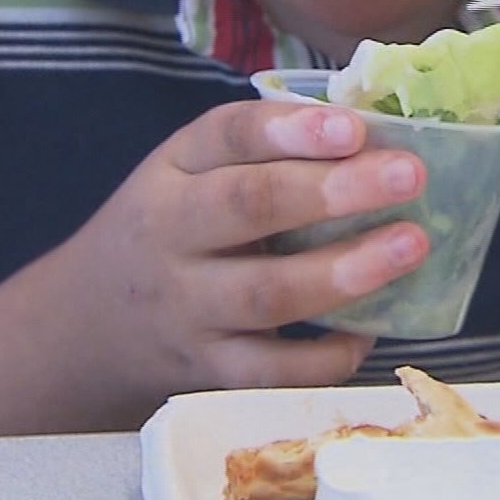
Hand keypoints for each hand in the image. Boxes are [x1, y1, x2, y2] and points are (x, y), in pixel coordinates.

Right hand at [61, 100, 428, 412]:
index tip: (353, 126)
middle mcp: (171, 235)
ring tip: (410, 245)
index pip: (224, 136)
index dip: (290, 130)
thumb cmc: (168, 232)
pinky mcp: (205, 372)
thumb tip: (375, 132)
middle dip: (332, 191)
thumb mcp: (186, 174)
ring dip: (344, 270)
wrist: (88, 327)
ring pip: (266, 294)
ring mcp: (186, 309)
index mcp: (172, 172)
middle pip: (248, 208)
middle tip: (409, 175)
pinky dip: (327, 355)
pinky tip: (372, 328)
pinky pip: (272, 371)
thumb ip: (261, 150)